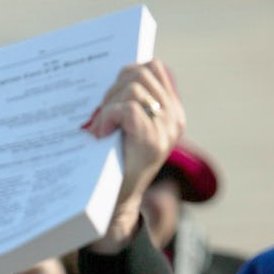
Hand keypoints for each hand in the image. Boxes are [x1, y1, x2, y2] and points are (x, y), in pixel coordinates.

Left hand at [83, 59, 184, 252]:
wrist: (114, 206)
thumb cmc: (114, 165)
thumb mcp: (127, 129)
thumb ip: (130, 101)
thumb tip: (114, 71)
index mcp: (172, 111)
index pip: (153, 67)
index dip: (126, 74)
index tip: (110, 98)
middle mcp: (174, 118)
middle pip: (140, 72)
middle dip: (113, 88)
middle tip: (100, 116)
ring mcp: (166, 129)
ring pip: (133, 87)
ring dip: (107, 105)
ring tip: (99, 129)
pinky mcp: (152, 140)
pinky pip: (127, 107)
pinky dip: (108, 116)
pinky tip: (101, 134)